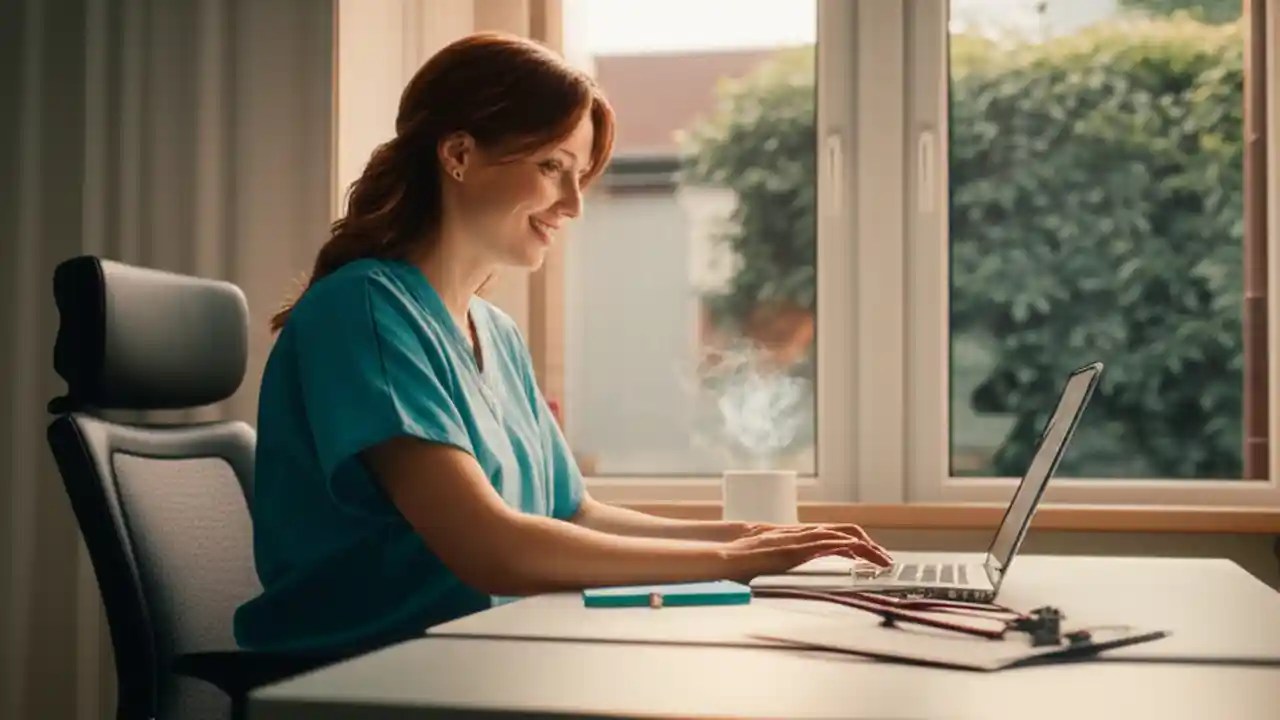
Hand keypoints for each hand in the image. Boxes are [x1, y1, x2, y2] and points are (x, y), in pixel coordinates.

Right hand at [739, 522, 891, 563]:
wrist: (726, 554)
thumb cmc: (744, 559)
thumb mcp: (773, 558)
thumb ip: (788, 559)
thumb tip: (796, 571)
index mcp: (799, 535)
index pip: (837, 533)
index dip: (858, 542)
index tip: (874, 556)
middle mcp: (803, 533)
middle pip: (846, 531)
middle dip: (870, 545)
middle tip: (885, 561)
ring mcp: (801, 539)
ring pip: (843, 535)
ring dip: (866, 548)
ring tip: (882, 562)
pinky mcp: (798, 549)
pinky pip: (828, 543)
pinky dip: (848, 547)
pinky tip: (860, 554)